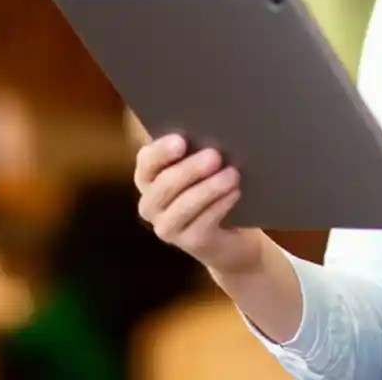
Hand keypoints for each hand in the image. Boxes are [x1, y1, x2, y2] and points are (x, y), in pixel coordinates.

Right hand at [135, 134, 264, 274]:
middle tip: (215, 155)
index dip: (161, 152)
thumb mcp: (203, 169)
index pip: (146, 162)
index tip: (181, 140)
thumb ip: (198, 152)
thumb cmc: (213, 190)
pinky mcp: (190, 243)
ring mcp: (167, 227)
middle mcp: (151, 205)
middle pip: (164, 184)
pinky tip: (235, 193)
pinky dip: (220, 205)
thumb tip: (210, 137)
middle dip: (190, 169)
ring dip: (208, 188)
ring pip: (183, 206)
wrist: (232, 237)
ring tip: (231, 175)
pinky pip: (203, 223)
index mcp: (149, 178)